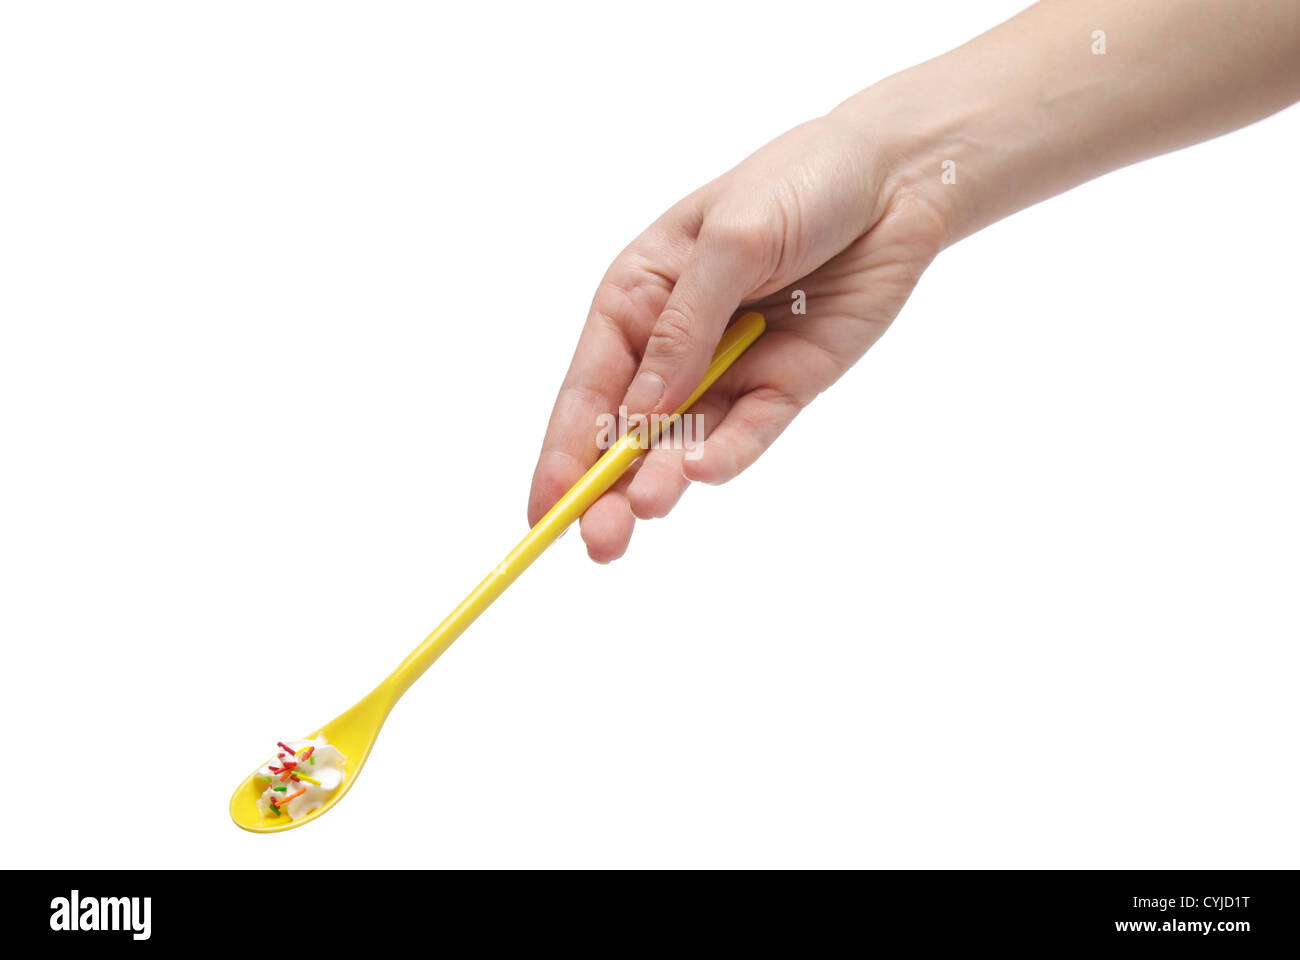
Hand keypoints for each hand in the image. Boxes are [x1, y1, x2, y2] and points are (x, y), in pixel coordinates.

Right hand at [527, 108, 947, 560]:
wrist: (896, 179)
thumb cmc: (798, 182)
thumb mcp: (729, 240)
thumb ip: (684, 326)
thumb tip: (638, 410)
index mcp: (637, 297)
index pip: (587, 385)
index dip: (562, 450)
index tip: (544, 510)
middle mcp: (674, 344)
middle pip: (627, 430)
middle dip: (605, 487)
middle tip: (597, 541)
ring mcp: (728, 369)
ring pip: (682, 443)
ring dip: (659, 480)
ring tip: (640, 515)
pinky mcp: (784, 386)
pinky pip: (750, 432)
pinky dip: (725, 454)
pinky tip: (699, 473)